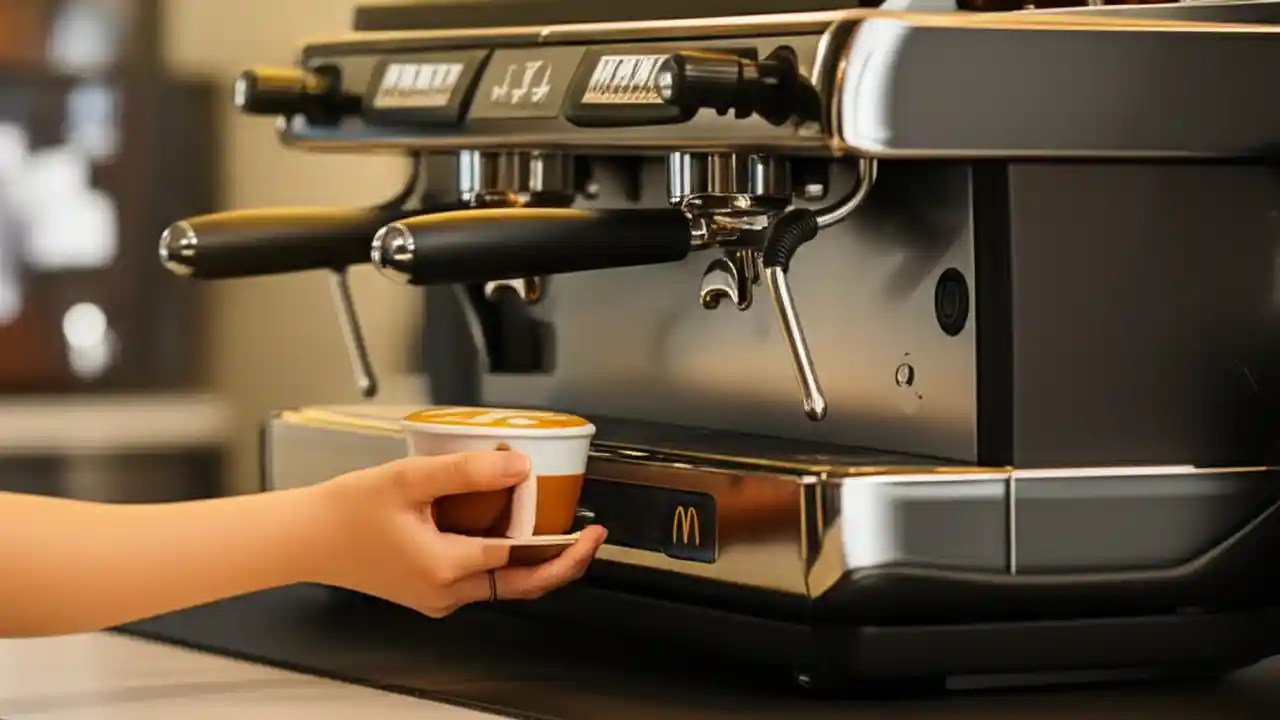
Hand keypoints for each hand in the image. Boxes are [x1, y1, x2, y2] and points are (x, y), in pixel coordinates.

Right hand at [309, 451, 606, 617]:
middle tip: (590, 540)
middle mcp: (446, 594)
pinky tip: (509, 530)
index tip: (588, 529)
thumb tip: (520, 467)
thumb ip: (466, 471)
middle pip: (521, 586)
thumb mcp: (410, 478)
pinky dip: (501, 560)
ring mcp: (437, 599)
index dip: (561, 546)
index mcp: (446, 569)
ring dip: (531, 562)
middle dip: (562, 565)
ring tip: (557, 529)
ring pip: (501, 586)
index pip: (520, 561)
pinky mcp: (429, 594)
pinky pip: (478, 581)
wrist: (306, 538)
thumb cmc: (348, 509)